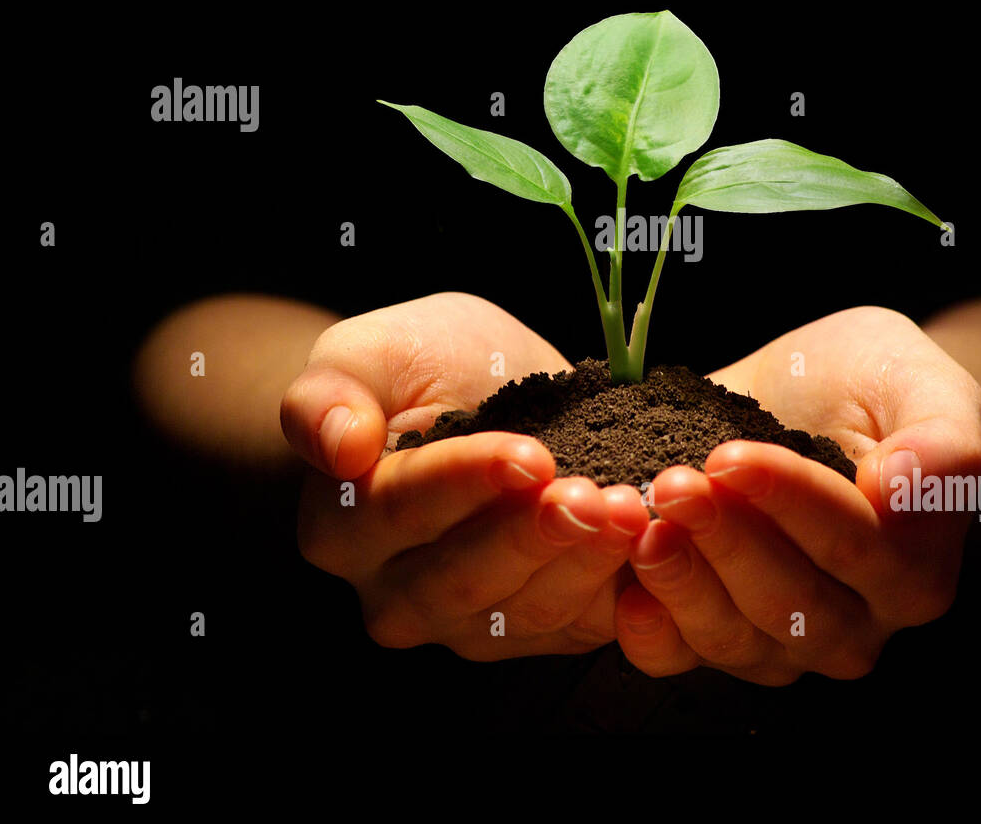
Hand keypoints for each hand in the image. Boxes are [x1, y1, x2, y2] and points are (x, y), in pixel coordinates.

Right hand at [281, 292, 648, 656]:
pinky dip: (617, 589)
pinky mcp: (535, 631)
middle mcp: (396, 592)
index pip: (402, 511)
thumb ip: (328, 393)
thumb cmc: (422, 367)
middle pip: (464, 580)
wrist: (486, 390)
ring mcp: (466, 623)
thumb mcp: (371, 350)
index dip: (469, 483)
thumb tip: (338, 445)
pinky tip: (651, 545)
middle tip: (595, 495)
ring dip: (584, 564)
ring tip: (633, 511)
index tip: (531, 454)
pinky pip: (576, 628)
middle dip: (534, 536)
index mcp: (342, 527)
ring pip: (525, 612)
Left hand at [614, 306, 980, 684]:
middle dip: (726, 542)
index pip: (851, 544)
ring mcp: (785, 641)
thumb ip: (940, 439)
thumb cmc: (872, 383)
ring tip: (642, 521)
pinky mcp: (719, 637)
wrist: (811, 393)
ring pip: (734, 637)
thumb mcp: (917, 380)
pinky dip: (650, 630)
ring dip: (682, 582)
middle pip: (789, 602)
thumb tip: (905, 487)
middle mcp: (854, 621)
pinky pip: (681, 658)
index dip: (789, 501)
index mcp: (914, 568)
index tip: (732, 454)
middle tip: (673, 483)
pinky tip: (626, 589)